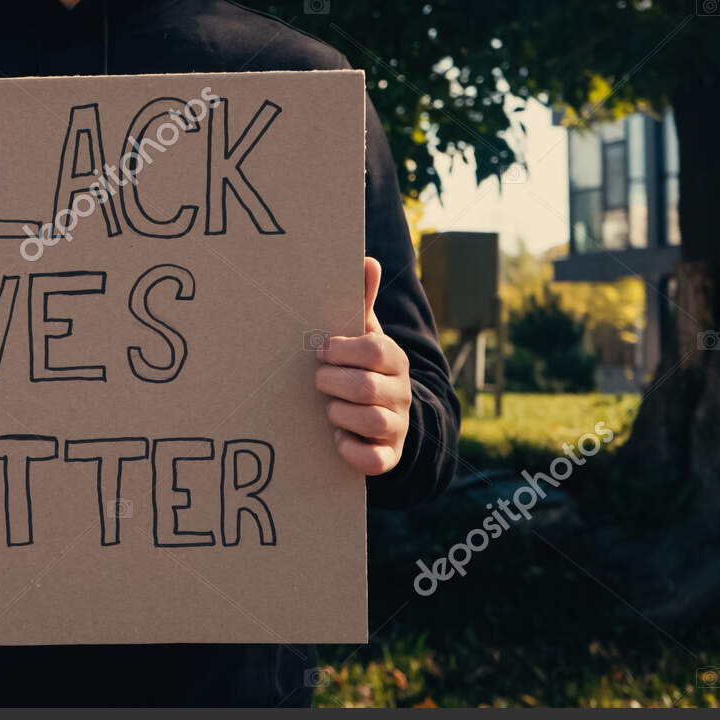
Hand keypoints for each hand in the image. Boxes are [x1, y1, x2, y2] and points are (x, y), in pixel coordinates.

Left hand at [315, 256, 411, 475]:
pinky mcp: (389, 456)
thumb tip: (366, 259)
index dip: (340, 350)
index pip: (373, 349)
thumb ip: (362, 302)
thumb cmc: (366, 368)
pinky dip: (350, 450)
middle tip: (319, 381)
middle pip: (365, 387)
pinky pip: (373, 460)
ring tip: (328, 408)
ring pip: (369, 421)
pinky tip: (337, 439)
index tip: (321, 350)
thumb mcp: (366, 336)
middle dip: (332, 383)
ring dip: (338, 414)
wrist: (390, 417)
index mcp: (394, 359)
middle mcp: (400, 392)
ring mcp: (397, 425)